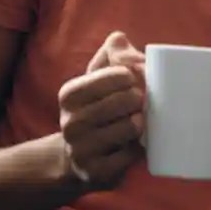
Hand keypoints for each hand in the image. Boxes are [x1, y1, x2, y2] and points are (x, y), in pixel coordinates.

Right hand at [56, 31, 146, 190]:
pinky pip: (130, 155)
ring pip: (129, 128)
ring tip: (137, 123)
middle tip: (140, 103)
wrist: (77, 159)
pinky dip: (137, 149)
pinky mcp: (96, 172)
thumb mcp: (96, 80)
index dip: (131, 77)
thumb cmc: (95, 110)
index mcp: (69, 94)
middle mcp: (70, 122)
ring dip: (140, 124)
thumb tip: (120, 37)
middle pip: (126, 101)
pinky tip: (134, 146)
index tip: (133, 81)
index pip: (114, 75)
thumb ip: (110, 56)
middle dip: (139, 100)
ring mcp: (81, 150)